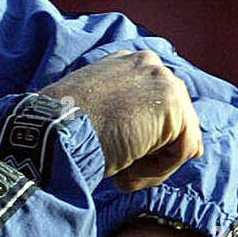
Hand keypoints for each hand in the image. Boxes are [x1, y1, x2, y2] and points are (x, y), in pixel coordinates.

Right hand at [40, 50, 202, 191]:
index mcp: (126, 62)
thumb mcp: (90, 111)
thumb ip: (119, 111)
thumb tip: (141, 136)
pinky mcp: (174, 105)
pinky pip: (185, 150)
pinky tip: (127, 174)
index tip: (116, 154)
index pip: (156, 104)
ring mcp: (164, 80)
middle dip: (151, 151)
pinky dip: (158, 172)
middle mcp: (149, 64)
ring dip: (153, 165)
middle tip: (119, 169)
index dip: (143, 138)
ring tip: (122, 174)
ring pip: (182, 137)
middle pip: (175, 120)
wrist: (51, 134)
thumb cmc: (61, 131)